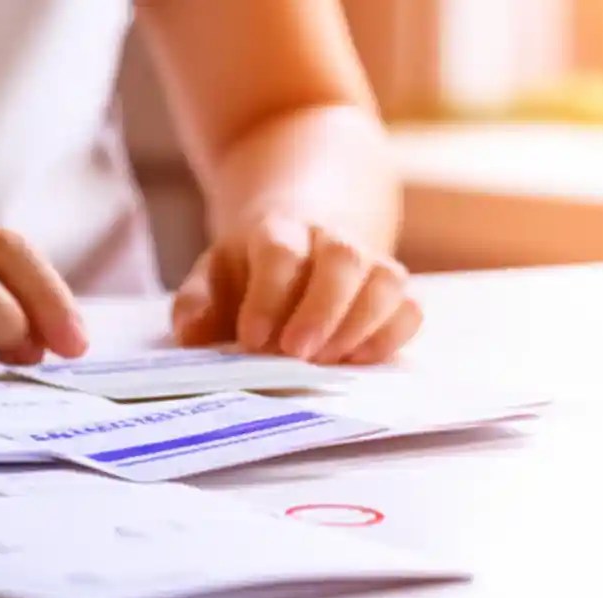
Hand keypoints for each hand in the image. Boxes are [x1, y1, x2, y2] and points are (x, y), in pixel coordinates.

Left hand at [171, 215, 421, 363]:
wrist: (304, 232)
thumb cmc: (252, 269)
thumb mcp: (214, 276)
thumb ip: (197, 304)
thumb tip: (192, 335)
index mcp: (280, 230)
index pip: (281, 250)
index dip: (269, 294)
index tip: (251, 338)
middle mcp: (332, 239)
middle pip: (343, 258)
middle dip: (323, 309)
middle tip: (297, 353)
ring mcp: (371, 263)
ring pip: (386, 280)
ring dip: (360, 325)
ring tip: (328, 362)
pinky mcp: (396, 291)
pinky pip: (411, 308)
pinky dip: (392, 336)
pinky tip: (360, 361)